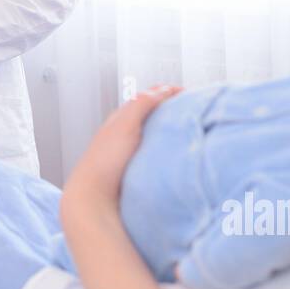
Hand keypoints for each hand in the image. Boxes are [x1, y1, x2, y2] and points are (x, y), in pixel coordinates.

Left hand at [62, 85, 182, 211]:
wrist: (94, 199)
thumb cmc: (105, 161)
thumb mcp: (124, 125)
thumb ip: (141, 104)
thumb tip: (163, 89)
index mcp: (121, 118)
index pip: (149, 96)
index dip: (169, 92)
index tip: (191, 95)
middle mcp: (126, 132)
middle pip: (154, 114)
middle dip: (174, 110)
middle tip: (196, 112)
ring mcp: (132, 151)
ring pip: (156, 134)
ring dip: (173, 130)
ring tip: (191, 132)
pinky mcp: (137, 169)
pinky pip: (157, 153)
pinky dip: (169, 148)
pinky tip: (178, 154)